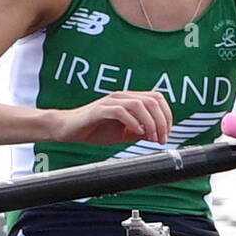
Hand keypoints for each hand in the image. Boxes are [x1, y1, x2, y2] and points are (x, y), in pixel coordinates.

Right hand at [50, 91, 171, 146]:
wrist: (68, 130)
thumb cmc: (95, 130)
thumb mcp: (124, 134)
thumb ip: (141, 132)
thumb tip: (158, 135)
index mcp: (130, 100)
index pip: (157, 99)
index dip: (167, 116)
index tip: (166, 135)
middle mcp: (122, 97)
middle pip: (152, 101)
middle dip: (162, 121)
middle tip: (161, 139)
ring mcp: (111, 102)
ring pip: (139, 104)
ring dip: (150, 123)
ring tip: (150, 138)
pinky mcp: (99, 109)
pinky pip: (120, 111)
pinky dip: (132, 122)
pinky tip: (135, 132)